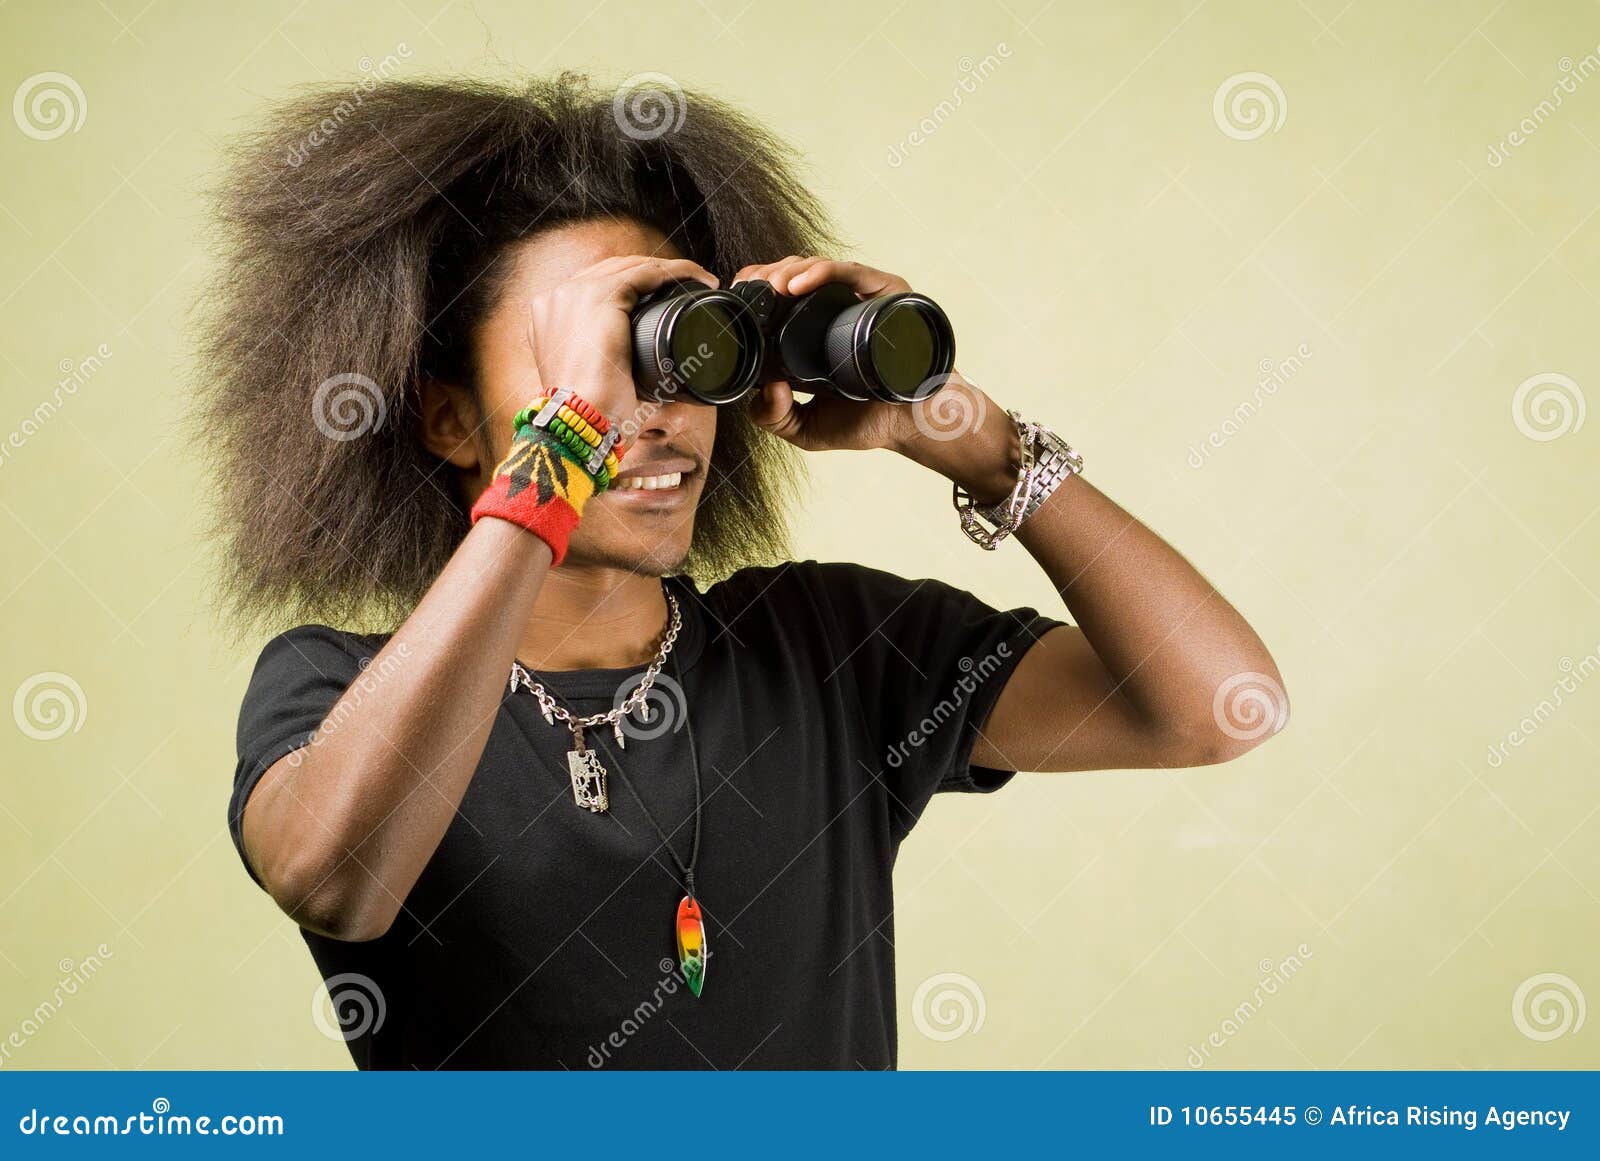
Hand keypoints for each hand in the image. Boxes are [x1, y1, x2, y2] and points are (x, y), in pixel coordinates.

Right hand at [526, 254, 718, 417]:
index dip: (629, 286)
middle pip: (612, 271)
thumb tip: (645, 370)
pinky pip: (647, 271)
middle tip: (684, 288)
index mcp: (548, 317)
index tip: (659, 297)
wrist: (580, 421)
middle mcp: (556, 298)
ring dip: (669, 270)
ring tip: (698, 281)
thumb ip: (604, 363)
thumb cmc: (591, 413)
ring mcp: (575, 292)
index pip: (594, 286)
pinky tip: (697, 278)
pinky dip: (677, 272)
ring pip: (631, 267)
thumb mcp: (590, 381)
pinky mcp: (600, 295)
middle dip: (650, 274)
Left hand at [732, 256, 1015, 499]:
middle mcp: (836, 307)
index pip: (777, 295)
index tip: (735, 299)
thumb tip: (767, 387)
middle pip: (793, 274)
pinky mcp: (886, 292)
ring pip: (817, 267)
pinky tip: (798, 284)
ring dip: (788, 270)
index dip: (754, 290)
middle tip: (750, 290)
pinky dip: (822, 272)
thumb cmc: (866, 422)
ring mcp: (861, 297)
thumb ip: (772, 417)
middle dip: (766, 277)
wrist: (912, 426)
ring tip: (771, 286)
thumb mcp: (804, 429)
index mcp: (812, 328)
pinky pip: (851, 272)